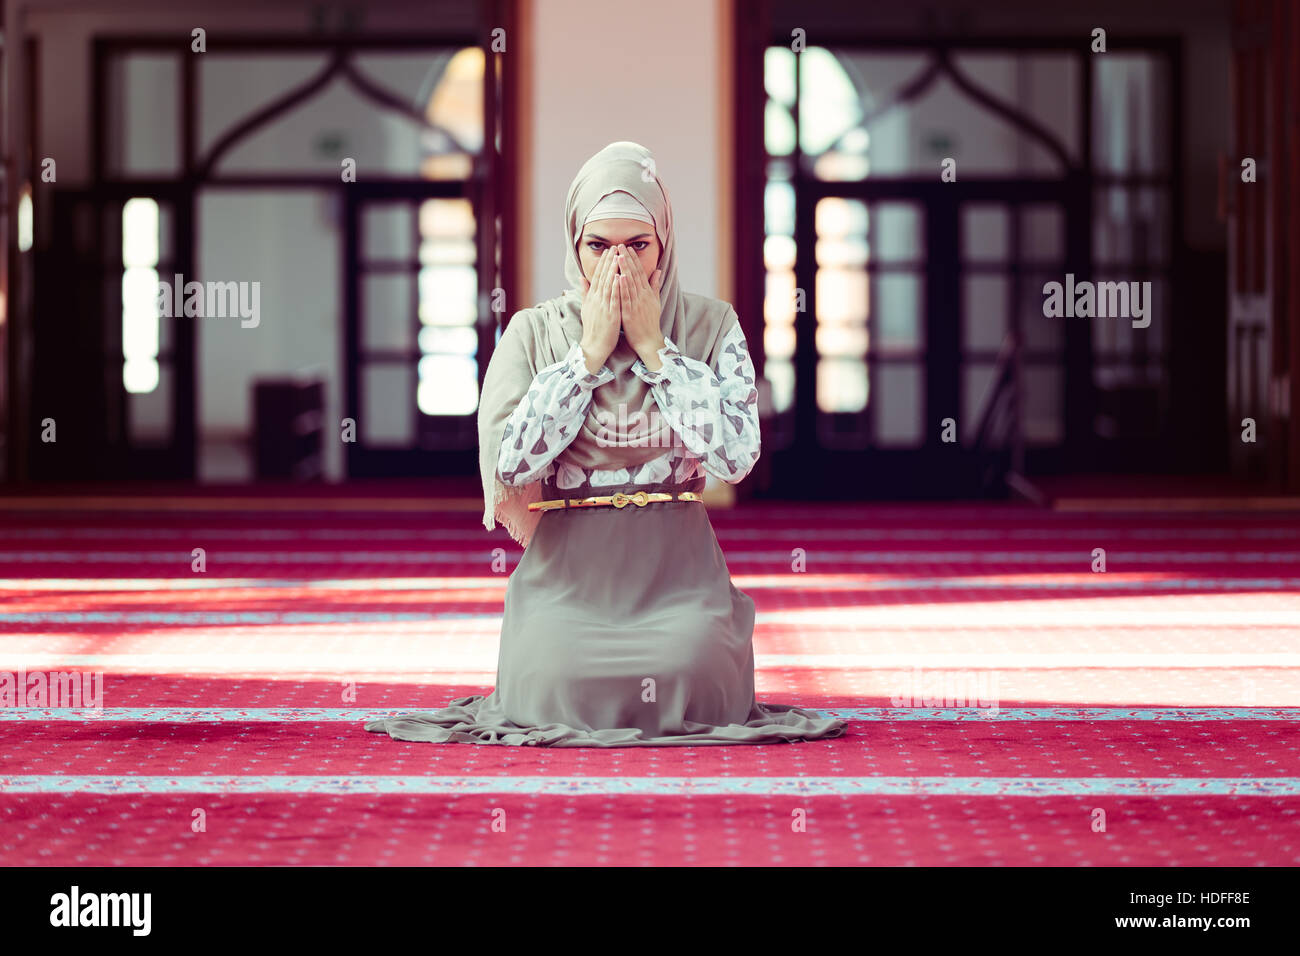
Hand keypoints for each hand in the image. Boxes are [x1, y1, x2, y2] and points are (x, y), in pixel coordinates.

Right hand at [578, 248, 620, 373]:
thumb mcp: (587, 308)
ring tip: (617, 257)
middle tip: (614, 247)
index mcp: (593, 298)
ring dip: (613, 270)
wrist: (594, 347)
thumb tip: (581, 278)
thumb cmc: (593, 328)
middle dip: (609, 262)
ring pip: (608, 285)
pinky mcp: (610, 315)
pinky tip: (620, 277)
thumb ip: (585, 292)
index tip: (608, 251)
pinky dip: (616, 287)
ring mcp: (603, 307)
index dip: (603, 263)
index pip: (598, 276)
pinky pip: (614, 299)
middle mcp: (597, 300)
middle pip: (603, 277)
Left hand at [614, 244, 664, 364]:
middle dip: (627, 259)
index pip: (640, 272)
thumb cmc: (650, 322)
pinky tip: (619, 277)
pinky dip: (623, 287)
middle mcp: (642, 296)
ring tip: (619, 255)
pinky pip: (626, 298)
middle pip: (634, 274)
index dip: (633, 259)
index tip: (627, 248)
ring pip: (630, 283)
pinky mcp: (630, 313)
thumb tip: (658, 270)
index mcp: (646, 293)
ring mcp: (636, 304)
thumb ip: (654, 285)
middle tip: (620, 245)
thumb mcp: (655, 301)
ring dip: (624, 269)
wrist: (649, 341)